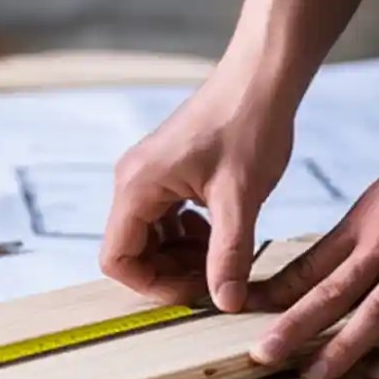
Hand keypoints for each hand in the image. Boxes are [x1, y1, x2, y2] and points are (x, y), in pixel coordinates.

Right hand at [100, 67, 294, 310]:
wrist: (261, 76)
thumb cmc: (248, 124)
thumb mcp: (240, 198)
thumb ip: (229, 254)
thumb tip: (226, 303)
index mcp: (136, 188)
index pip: (116, 259)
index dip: (152, 286)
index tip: (195, 293)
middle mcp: (132, 182)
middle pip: (132, 251)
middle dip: (170, 273)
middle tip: (217, 279)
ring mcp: (147, 176)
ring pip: (150, 237)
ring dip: (182, 256)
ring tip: (223, 255)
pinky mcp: (166, 172)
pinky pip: (165, 219)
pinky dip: (189, 236)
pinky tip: (221, 231)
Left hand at [249, 111, 378, 378]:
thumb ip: (371, 225)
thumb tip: (349, 251)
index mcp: (365, 221)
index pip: (308, 264)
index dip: (273, 291)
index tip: (244, 309)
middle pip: (328, 293)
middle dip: (290, 328)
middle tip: (261, 354)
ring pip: (371, 314)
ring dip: (339, 349)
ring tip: (312, 375)